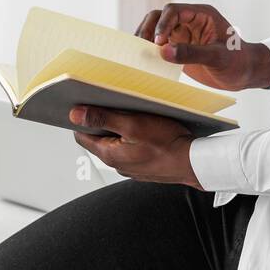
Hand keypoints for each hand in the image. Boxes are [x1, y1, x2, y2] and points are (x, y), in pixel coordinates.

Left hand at [69, 105, 203, 188]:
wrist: (194, 163)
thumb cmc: (167, 144)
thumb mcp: (133, 124)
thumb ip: (103, 118)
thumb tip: (75, 114)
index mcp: (109, 154)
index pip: (82, 135)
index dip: (81, 118)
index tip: (85, 103)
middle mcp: (117, 163)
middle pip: (98, 138)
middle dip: (101, 121)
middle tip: (110, 104)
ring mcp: (130, 166)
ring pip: (115, 143)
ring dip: (118, 128)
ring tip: (130, 113)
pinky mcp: (142, 165)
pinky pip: (129, 148)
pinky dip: (131, 137)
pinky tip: (144, 128)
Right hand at [135, 3, 269, 90]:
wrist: (245, 74)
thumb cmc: (238, 62)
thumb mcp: (217, 57)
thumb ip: (191, 53)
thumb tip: (163, 51)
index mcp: (202, 15)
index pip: (174, 10)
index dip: (163, 23)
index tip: (159, 42)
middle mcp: (190, 21)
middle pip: (160, 16)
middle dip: (149, 29)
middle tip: (143, 46)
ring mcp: (183, 34)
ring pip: (156, 28)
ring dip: (146, 38)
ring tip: (140, 52)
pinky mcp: (179, 47)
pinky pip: (160, 45)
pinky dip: (150, 50)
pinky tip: (145, 60)